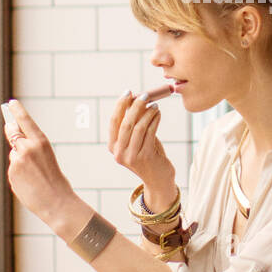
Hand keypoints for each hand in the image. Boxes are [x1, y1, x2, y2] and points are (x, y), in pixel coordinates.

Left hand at [3, 98, 83, 234]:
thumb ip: (31, 149)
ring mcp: (17, 161)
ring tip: (34, 176)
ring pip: (14, 156)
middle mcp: (27, 148)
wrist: (56, 202)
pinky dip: (18, 175)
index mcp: (41, 142)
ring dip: (19, 161)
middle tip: (8, 123)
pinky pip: (13, 170)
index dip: (17, 111)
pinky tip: (29, 184)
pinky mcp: (11, 173)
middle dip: (11, 130)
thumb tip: (15, 146)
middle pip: (13, 135)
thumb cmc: (55, 180)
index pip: (25, 121)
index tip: (10, 103)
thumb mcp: (47, 158)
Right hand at [110, 91, 176, 206]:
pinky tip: (158, 114)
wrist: (158, 179)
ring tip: (155, 105)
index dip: (120, 105)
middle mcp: (119, 153)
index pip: (114, 122)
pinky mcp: (145, 157)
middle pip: (126, 123)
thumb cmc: (148, 155)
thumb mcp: (138, 139)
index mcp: (113, 147)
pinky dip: (154, 120)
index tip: (128, 92)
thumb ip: (135, 123)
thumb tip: (137, 99)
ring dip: (148, 112)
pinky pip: (150, 133)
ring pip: (139, 127)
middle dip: (135, 106)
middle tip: (145, 95)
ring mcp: (131, 156)